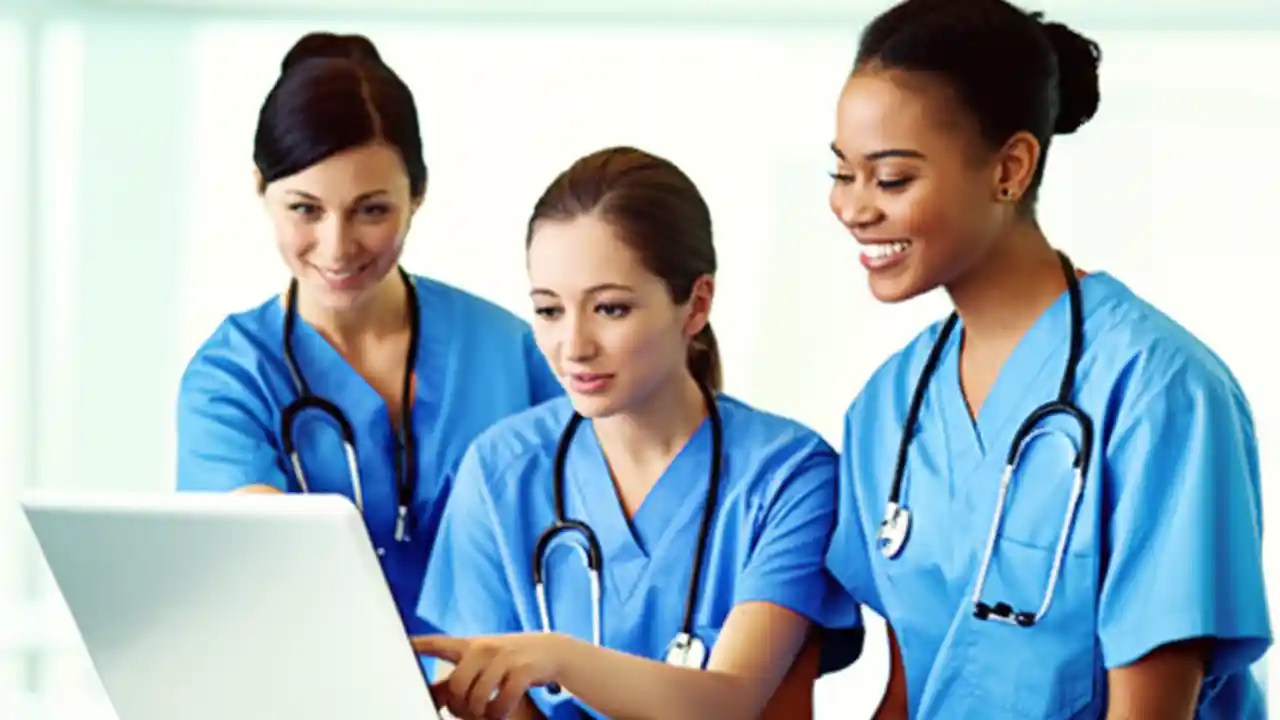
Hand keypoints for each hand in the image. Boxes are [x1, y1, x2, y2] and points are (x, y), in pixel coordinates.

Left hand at [412, 633, 565, 719]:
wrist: (552, 650)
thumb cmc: (511, 659)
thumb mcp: (484, 660)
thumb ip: (459, 674)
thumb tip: (430, 695)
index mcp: (469, 644)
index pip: (437, 643)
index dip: (417, 646)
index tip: (400, 645)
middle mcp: (483, 647)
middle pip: (455, 685)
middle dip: (460, 706)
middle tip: (471, 711)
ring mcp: (503, 657)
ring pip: (476, 698)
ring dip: (481, 713)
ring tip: (489, 712)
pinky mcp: (521, 669)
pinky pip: (500, 702)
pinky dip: (499, 713)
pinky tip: (502, 711)